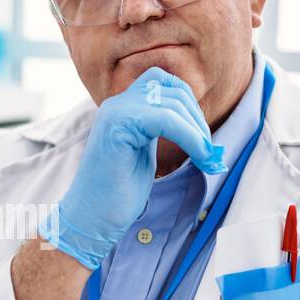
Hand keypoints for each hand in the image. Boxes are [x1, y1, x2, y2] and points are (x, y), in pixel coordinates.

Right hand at [40, 67, 224, 268]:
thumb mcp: (144, 152)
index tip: (201, 136)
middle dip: (197, 120)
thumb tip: (198, 126)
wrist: (91, 217)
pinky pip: (166, 119)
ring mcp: (115, 113)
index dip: (189, 104)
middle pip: (172, 90)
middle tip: (208, 151)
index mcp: (122, 107)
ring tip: (205, 156)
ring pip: (172, 105)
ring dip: (197, 131)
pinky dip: (189, 137)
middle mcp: (117, 104)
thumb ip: (160, 130)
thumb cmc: (117, 193)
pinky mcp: (118, 126)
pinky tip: (198, 155)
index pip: (164, 82)